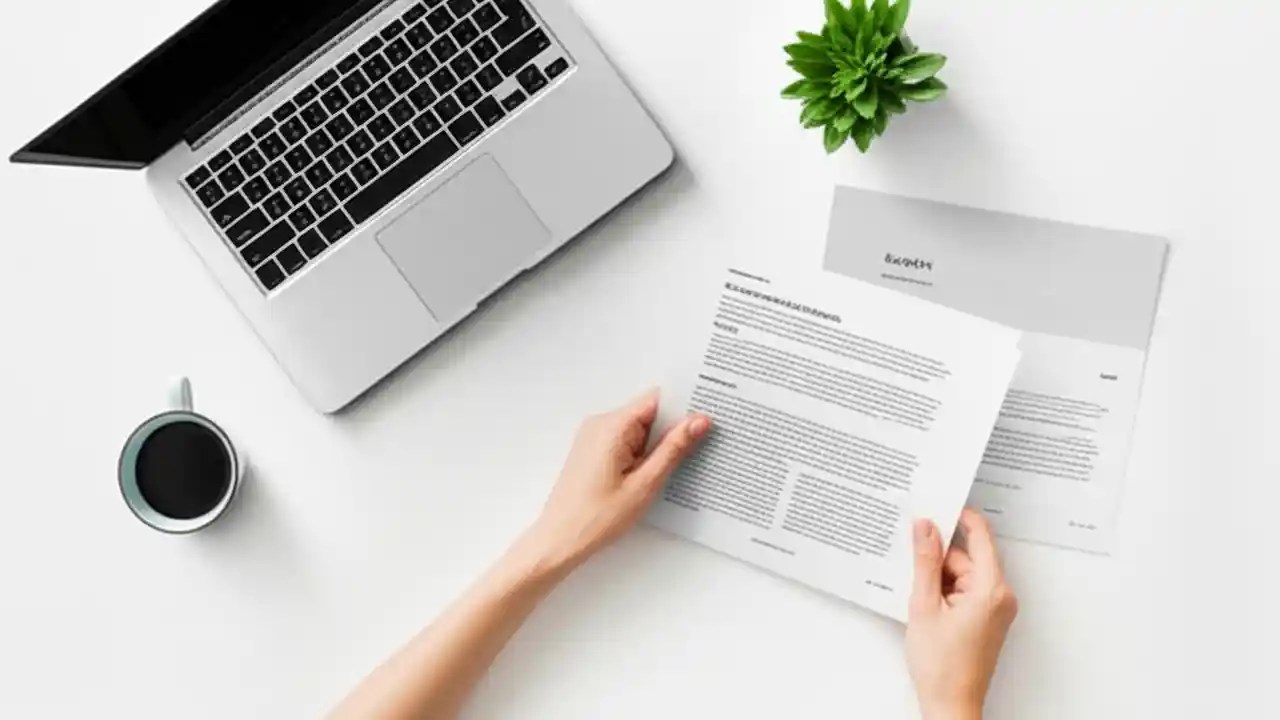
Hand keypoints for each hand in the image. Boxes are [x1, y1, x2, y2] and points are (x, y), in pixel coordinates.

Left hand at [522, 390, 709, 572]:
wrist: (559, 540)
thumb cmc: (598, 517)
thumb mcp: (644, 484)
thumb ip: (673, 449)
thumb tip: (699, 420)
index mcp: (613, 426)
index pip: (657, 399)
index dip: (685, 405)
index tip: (709, 416)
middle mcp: (601, 423)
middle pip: (649, 412)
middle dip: (674, 427)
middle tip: (702, 443)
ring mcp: (594, 436)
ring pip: (639, 428)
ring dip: (658, 443)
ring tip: (679, 464)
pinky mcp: (593, 450)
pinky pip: (625, 440)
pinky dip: (643, 451)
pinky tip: (654, 472)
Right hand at [905, 509, 1017, 719]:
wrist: (951, 705)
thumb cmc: (942, 667)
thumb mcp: (924, 605)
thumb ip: (925, 561)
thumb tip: (925, 528)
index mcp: (991, 589)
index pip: (981, 537)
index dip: (960, 518)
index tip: (940, 506)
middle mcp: (1000, 597)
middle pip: (967, 558)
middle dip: (938, 561)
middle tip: (913, 572)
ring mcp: (995, 609)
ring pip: (963, 576)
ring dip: (939, 581)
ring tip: (921, 603)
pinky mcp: (987, 619)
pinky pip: (965, 592)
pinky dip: (944, 594)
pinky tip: (928, 608)